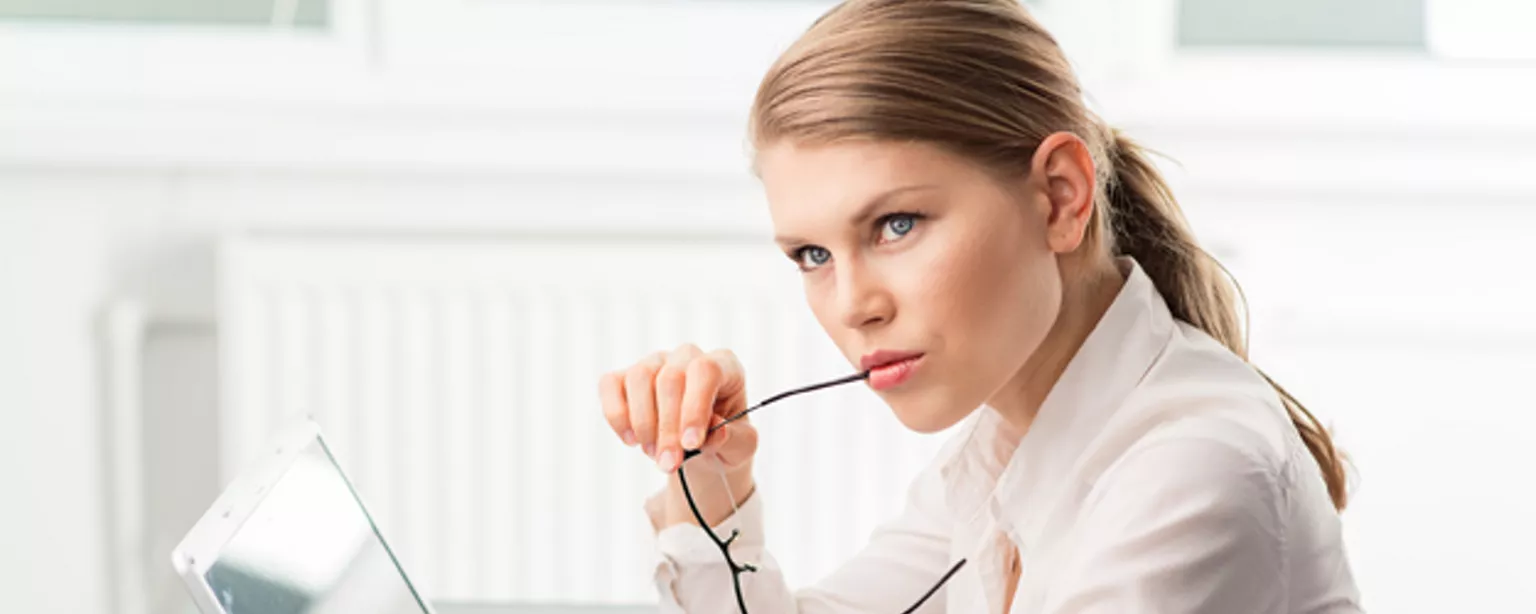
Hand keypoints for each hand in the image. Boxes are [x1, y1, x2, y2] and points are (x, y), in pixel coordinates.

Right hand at [599, 343, 757, 474]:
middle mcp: (688, 357)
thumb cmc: (724, 442)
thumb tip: (715, 431)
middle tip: (670, 463)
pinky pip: (611, 385)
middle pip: (670, 378)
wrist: (701, 452)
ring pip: (640, 378)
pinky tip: (631, 439)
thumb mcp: (740, 448)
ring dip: (644, 423)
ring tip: (654, 453)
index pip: (706, 371)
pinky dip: (617, 416)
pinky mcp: (626, 377)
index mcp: (724, 366)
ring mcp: (655, 363)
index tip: (691, 443)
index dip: (695, 407)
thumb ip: (733, 439)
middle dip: (667, 428)